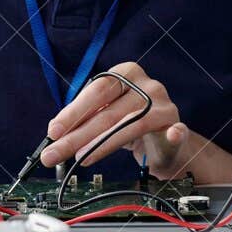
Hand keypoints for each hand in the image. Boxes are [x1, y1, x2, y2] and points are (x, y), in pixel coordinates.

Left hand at [39, 61, 191, 178]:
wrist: (165, 142)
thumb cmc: (129, 123)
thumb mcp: (105, 115)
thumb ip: (83, 119)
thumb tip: (54, 131)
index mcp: (125, 74)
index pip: (95, 91)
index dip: (72, 113)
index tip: (53, 132)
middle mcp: (147, 85)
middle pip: (109, 110)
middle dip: (78, 135)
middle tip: (55, 153)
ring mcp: (164, 105)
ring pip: (131, 125)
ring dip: (102, 144)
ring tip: (80, 158)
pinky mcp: (178, 126)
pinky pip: (177, 131)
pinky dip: (174, 133)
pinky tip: (172, 135)